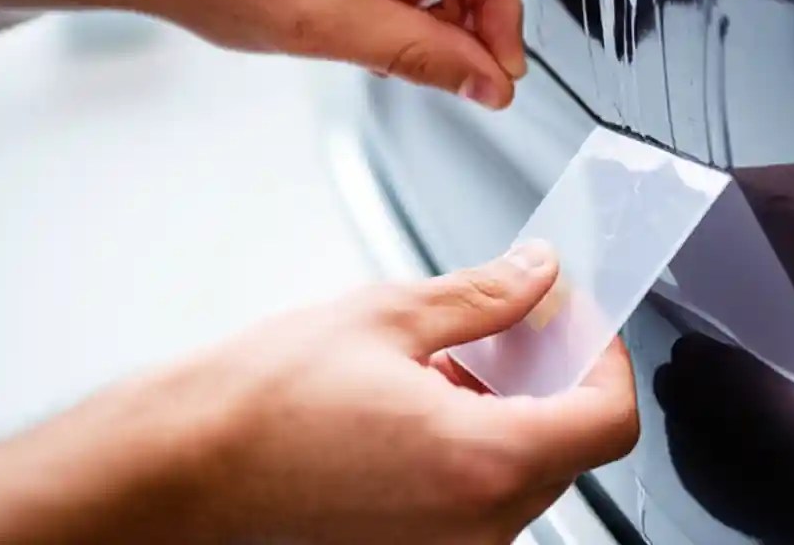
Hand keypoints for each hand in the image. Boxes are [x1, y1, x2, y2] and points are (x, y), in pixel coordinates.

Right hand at [0, 242, 638, 543]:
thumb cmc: (262, 401)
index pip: (608, 420)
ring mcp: (449, 543)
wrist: (185, 464)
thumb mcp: (390, 316)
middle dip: (558, 373)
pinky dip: (482, 437)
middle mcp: (477, 520)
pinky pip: (483, 490)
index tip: (580, 319)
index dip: (607, 357)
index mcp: (482, 460)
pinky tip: (434, 389)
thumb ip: (487, 295)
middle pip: (572, 443)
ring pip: (528, 467)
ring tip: (463, 351)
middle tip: (524, 318)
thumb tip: (538, 274)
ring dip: (518, 404)